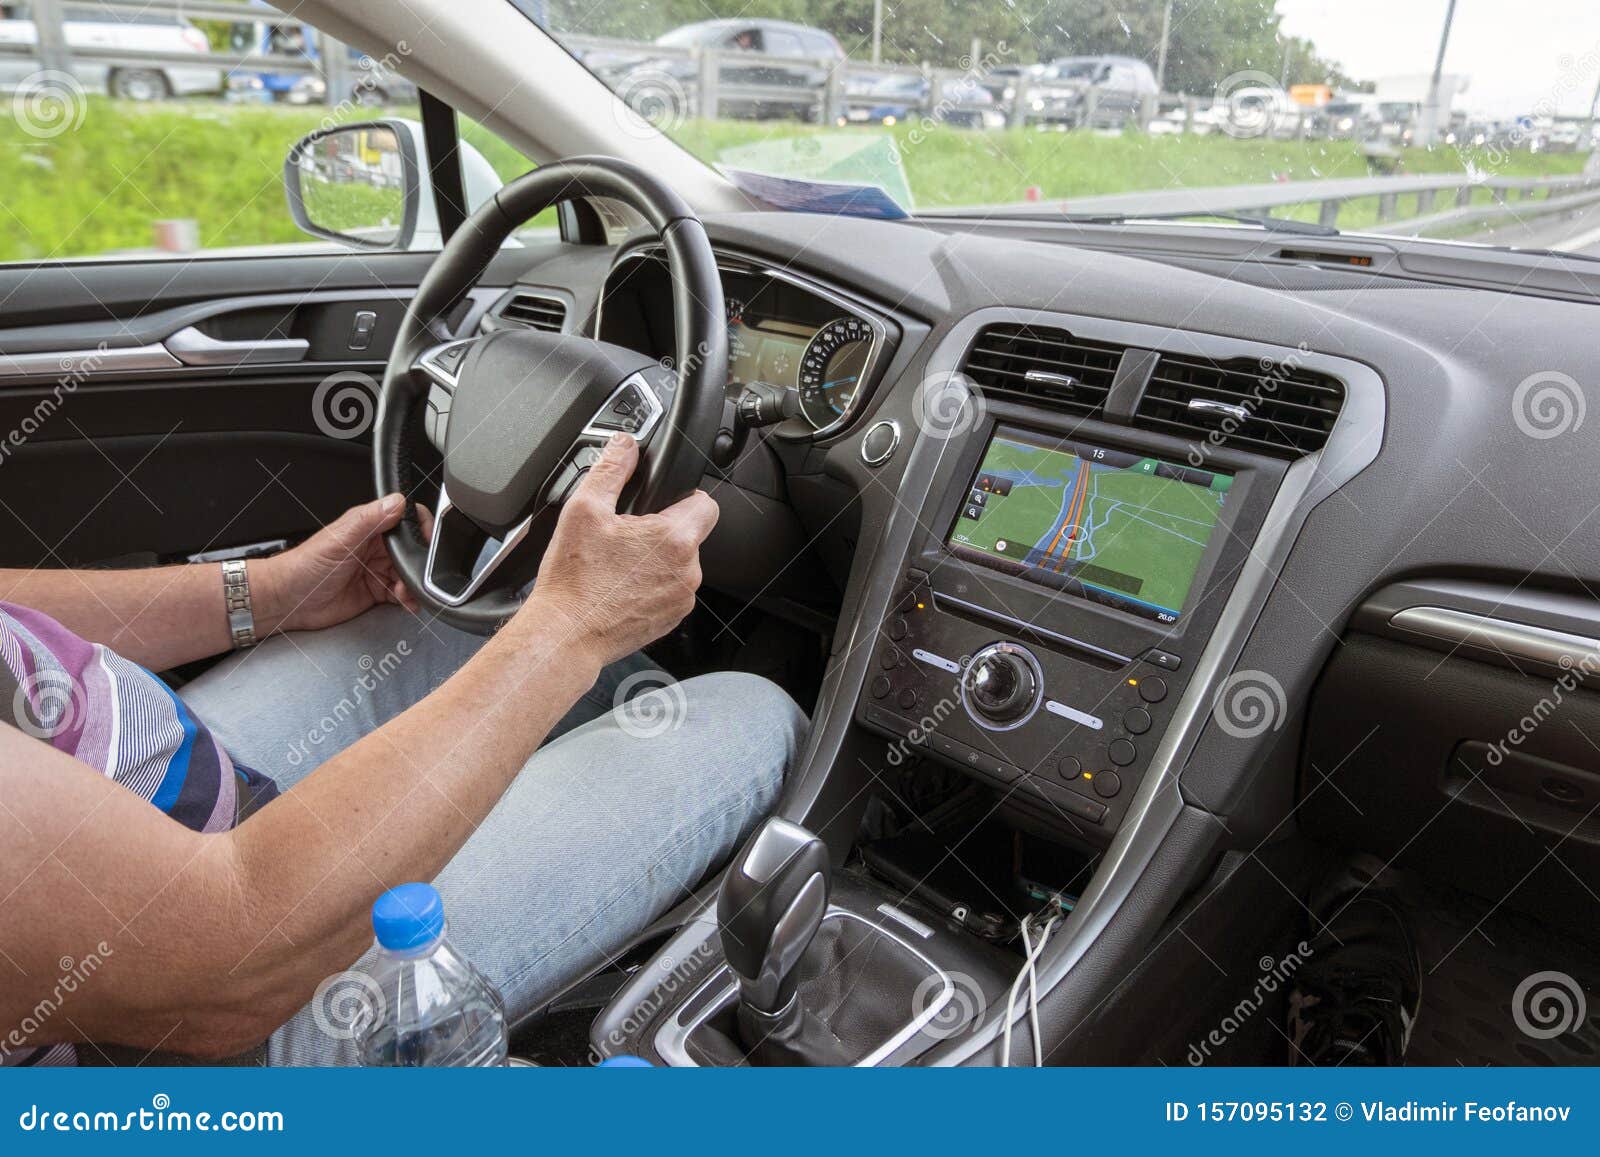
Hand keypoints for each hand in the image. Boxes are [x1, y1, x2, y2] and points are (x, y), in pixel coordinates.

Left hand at [254, 495, 433, 634]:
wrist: (287, 601)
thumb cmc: (303, 566)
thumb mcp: (339, 540)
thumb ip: (369, 520)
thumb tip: (397, 501)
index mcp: (368, 526)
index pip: (405, 518)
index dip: (422, 528)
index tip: (428, 543)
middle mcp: (375, 546)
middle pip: (412, 550)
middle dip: (419, 564)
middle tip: (415, 575)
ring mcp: (376, 569)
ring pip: (409, 574)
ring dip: (414, 584)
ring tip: (405, 592)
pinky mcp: (375, 592)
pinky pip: (402, 594)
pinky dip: (408, 600)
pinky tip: (405, 602)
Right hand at [521, 432, 718, 667]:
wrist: (566, 634)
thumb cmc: (575, 580)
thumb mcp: (585, 510)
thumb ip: (611, 469)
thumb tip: (625, 444)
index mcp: (674, 538)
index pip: (705, 503)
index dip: (684, 496)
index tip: (660, 501)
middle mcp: (688, 570)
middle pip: (688, 534)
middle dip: (660, 530)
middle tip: (624, 536)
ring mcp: (681, 598)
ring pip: (679, 564)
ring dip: (656, 559)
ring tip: (617, 564)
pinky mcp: (670, 619)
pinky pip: (670, 591)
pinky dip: (651, 585)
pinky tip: (619, 586)